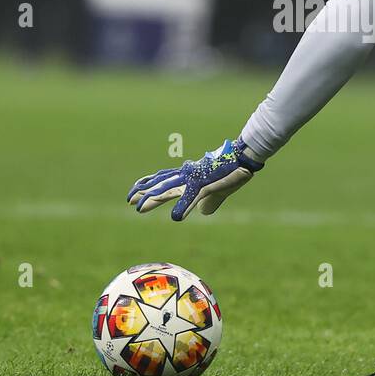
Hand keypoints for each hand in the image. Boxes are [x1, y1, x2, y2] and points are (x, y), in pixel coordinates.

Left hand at [126, 139, 263, 220]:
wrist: (245, 158)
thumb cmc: (233, 171)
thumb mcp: (218, 190)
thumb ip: (208, 201)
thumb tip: (204, 211)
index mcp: (189, 174)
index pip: (163, 177)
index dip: (148, 184)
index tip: (133, 192)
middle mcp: (188, 174)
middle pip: (161, 183)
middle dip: (144, 192)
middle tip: (129, 201)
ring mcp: (196, 178)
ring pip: (170, 189)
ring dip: (154, 199)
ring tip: (140, 209)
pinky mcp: (207, 184)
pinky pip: (192, 197)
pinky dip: (183, 206)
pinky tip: (176, 217)